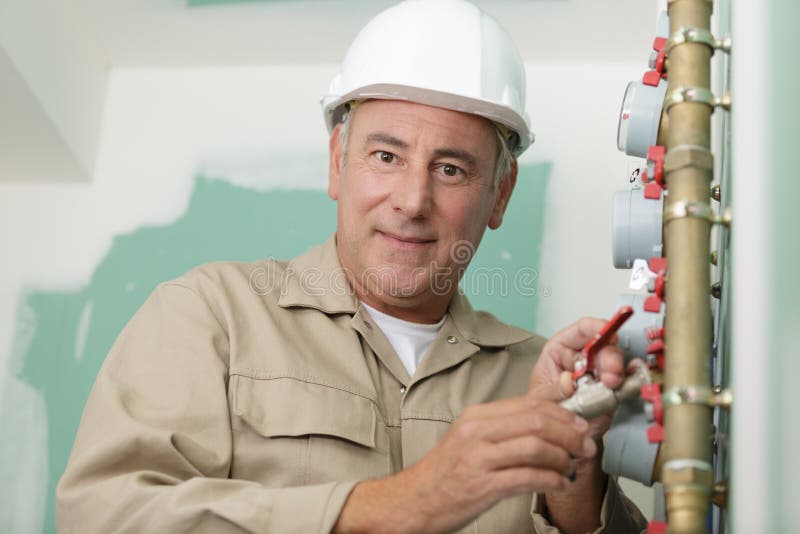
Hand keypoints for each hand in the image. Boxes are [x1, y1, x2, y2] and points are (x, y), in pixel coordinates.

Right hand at [403, 394, 595, 532]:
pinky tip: (560, 484)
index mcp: (477, 415)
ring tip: (572, 467)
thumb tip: (546, 419)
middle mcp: (477, 431)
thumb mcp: (471, 438)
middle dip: (571, 433)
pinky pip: (528, 477)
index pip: (530, 402)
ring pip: (537, 447)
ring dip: (564, 458)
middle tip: (586, 445)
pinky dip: (553, 480)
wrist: (413, 501)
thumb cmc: (446, 473)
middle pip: (537, 421)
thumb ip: (505, 427)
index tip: (581, 421)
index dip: (563, 410)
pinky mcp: (482, 486)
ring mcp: (479, 458)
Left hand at [529, 317, 626, 438]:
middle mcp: (583, 358)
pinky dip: (632, 378)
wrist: (561, 440)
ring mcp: (600, 372)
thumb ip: (553, 391)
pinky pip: (629, 377)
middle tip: (609, 374)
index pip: (580, 330)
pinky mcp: (614, 388)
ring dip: (618, 371)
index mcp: (560, 351)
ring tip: (611, 384)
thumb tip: (568, 381)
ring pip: (616, 360)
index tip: (606, 332)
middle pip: (602, 345)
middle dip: (609, 357)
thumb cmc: (548, 413)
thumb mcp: (540, 400)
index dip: (596, 328)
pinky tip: (629, 379)